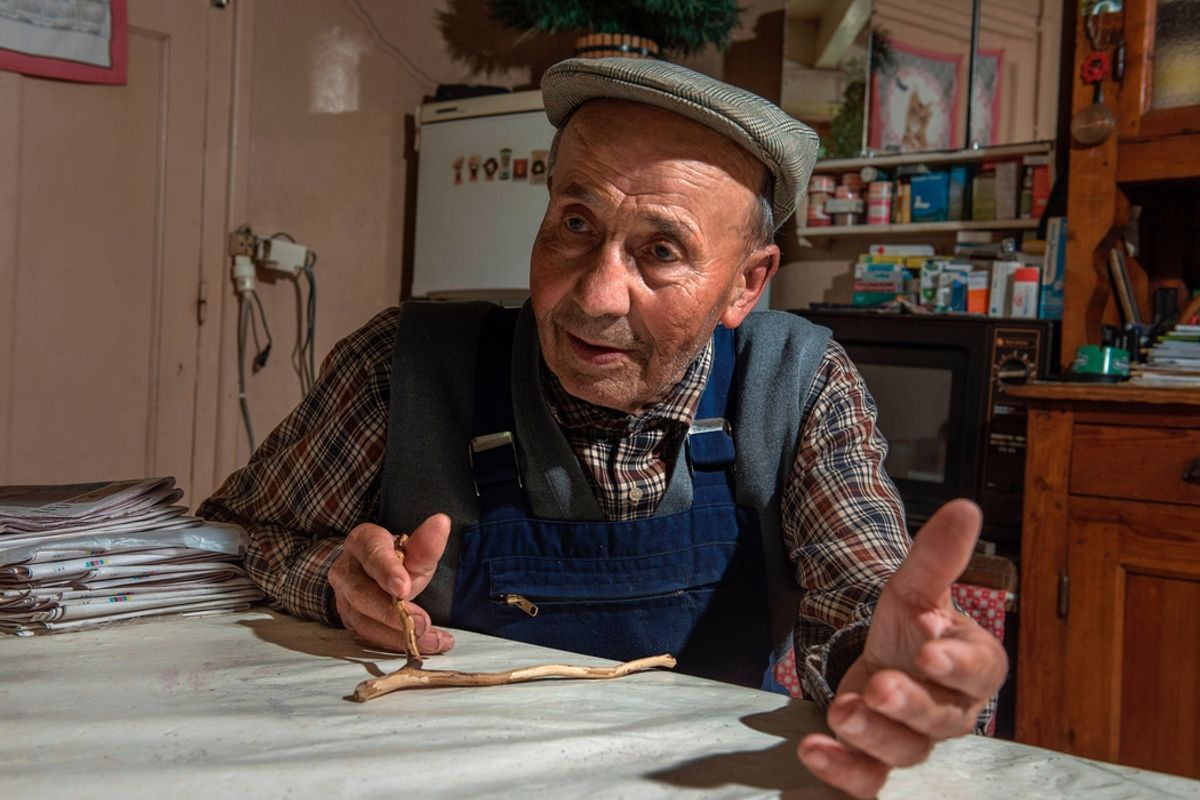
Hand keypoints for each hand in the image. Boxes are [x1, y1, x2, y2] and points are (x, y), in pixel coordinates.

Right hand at [328, 513, 454, 654]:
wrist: (375, 573)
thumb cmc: (397, 558)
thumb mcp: (414, 548)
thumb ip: (426, 543)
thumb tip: (441, 522)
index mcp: (362, 543)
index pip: (371, 554)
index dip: (386, 571)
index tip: (403, 588)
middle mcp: (345, 570)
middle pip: (361, 594)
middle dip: (391, 612)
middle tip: (422, 624)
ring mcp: (343, 599)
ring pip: (363, 621)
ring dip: (398, 636)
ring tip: (432, 641)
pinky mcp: (349, 621)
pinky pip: (368, 637)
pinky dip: (396, 644)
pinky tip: (424, 646)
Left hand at [797, 499, 1007, 797]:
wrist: (881, 656)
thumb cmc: (912, 626)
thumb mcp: (916, 586)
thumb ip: (938, 554)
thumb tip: (967, 507)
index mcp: (972, 666)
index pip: (979, 670)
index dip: (957, 663)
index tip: (930, 648)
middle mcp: (949, 710)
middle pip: (941, 720)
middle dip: (910, 704)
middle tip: (881, 686)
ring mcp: (913, 739)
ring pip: (904, 751)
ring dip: (872, 735)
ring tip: (842, 711)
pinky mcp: (874, 759)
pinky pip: (867, 780)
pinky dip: (843, 772)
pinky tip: (815, 751)